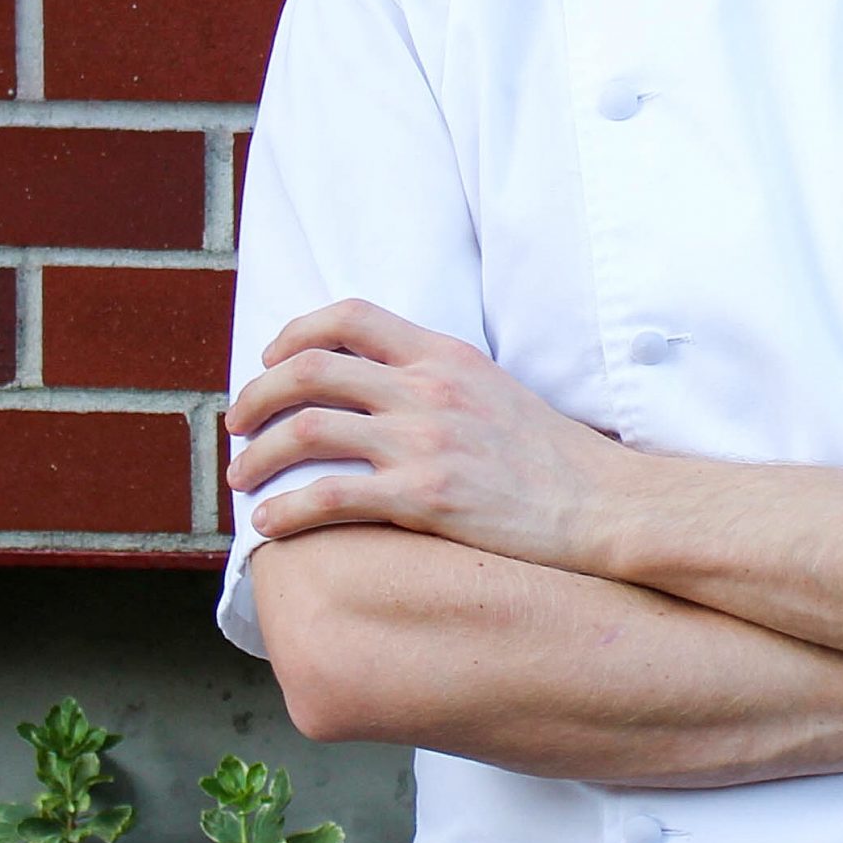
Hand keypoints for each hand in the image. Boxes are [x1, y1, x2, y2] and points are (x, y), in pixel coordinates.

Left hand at [223, 298, 626, 568]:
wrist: (605, 504)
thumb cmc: (556, 459)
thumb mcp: (499, 392)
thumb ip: (442, 381)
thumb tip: (386, 390)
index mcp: (446, 356)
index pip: (350, 316)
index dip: (294, 334)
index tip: (272, 362)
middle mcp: (429, 390)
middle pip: (308, 369)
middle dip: (255, 396)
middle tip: (238, 425)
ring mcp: (425, 442)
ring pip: (304, 430)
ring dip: (255, 456)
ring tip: (241, 478)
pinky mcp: (425, 497)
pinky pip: (328, 497)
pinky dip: (284, 511)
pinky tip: (269, 526)